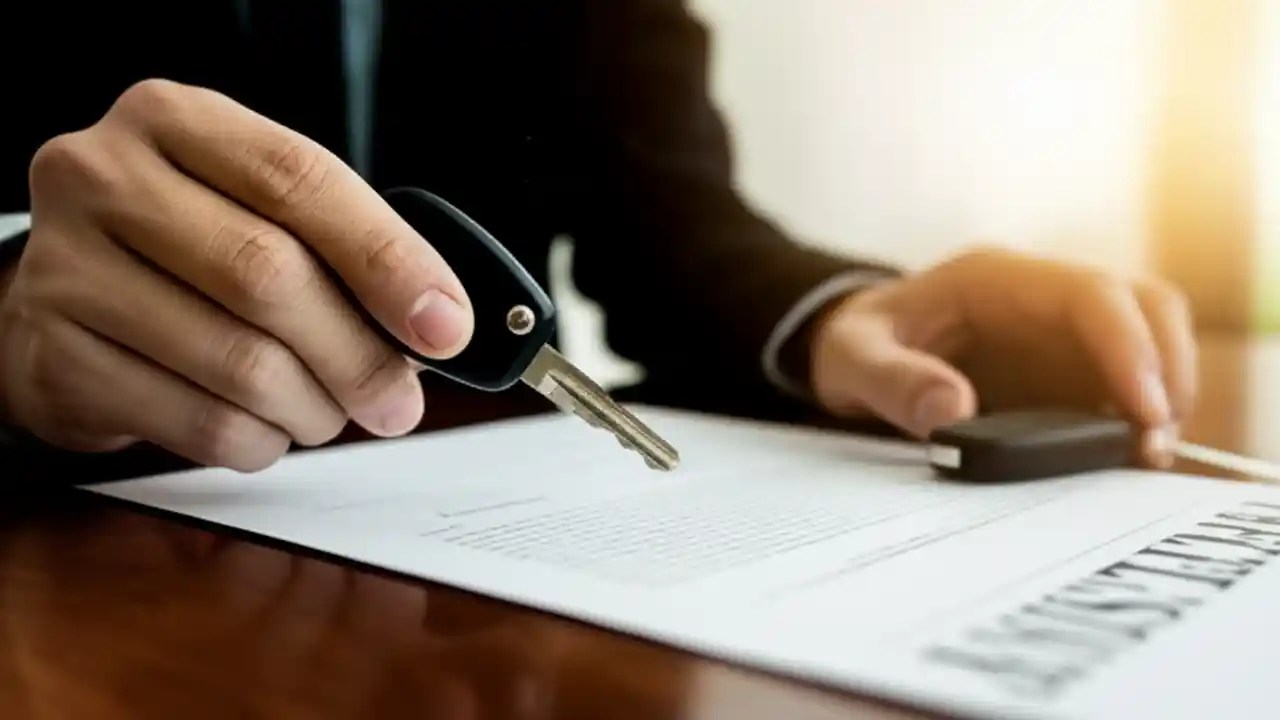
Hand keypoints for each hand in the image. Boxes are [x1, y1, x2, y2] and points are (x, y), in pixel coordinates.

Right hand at [0, 79, 473, 470]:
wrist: (61, 298)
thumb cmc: (184, 250)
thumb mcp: (254, 211)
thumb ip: (339, 249)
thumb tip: (438, 324)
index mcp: (175, 121)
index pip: (300, 181)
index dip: (387, 259)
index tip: (446, 324)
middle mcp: (105, 177)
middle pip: (268, 275)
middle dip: (359, 354)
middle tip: (400, 399)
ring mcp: (66, 267)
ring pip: (239, 362)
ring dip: (314, 407)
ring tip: (330, 412)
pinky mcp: (54, 357)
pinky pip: (197, 423)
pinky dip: (259, 441)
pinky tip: (267, 427)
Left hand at [809, 248, 1194, 466]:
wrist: (853, 349)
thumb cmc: (855, 342)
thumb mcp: (850, 359)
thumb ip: (891, 381)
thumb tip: (953, 411)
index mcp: (994, 279)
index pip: (1089, 294)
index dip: (1129, 346)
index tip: (1143, 409)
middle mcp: (1041, 297)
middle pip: (1143, 306)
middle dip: (1167, 368)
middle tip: (1155, 444)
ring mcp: (1059, 333)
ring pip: (1149, 343)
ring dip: (1161, 398)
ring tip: (1146, 459)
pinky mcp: (1064, 372)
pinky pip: (1123, 386)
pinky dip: (1135, 421)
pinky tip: (1124, 461)